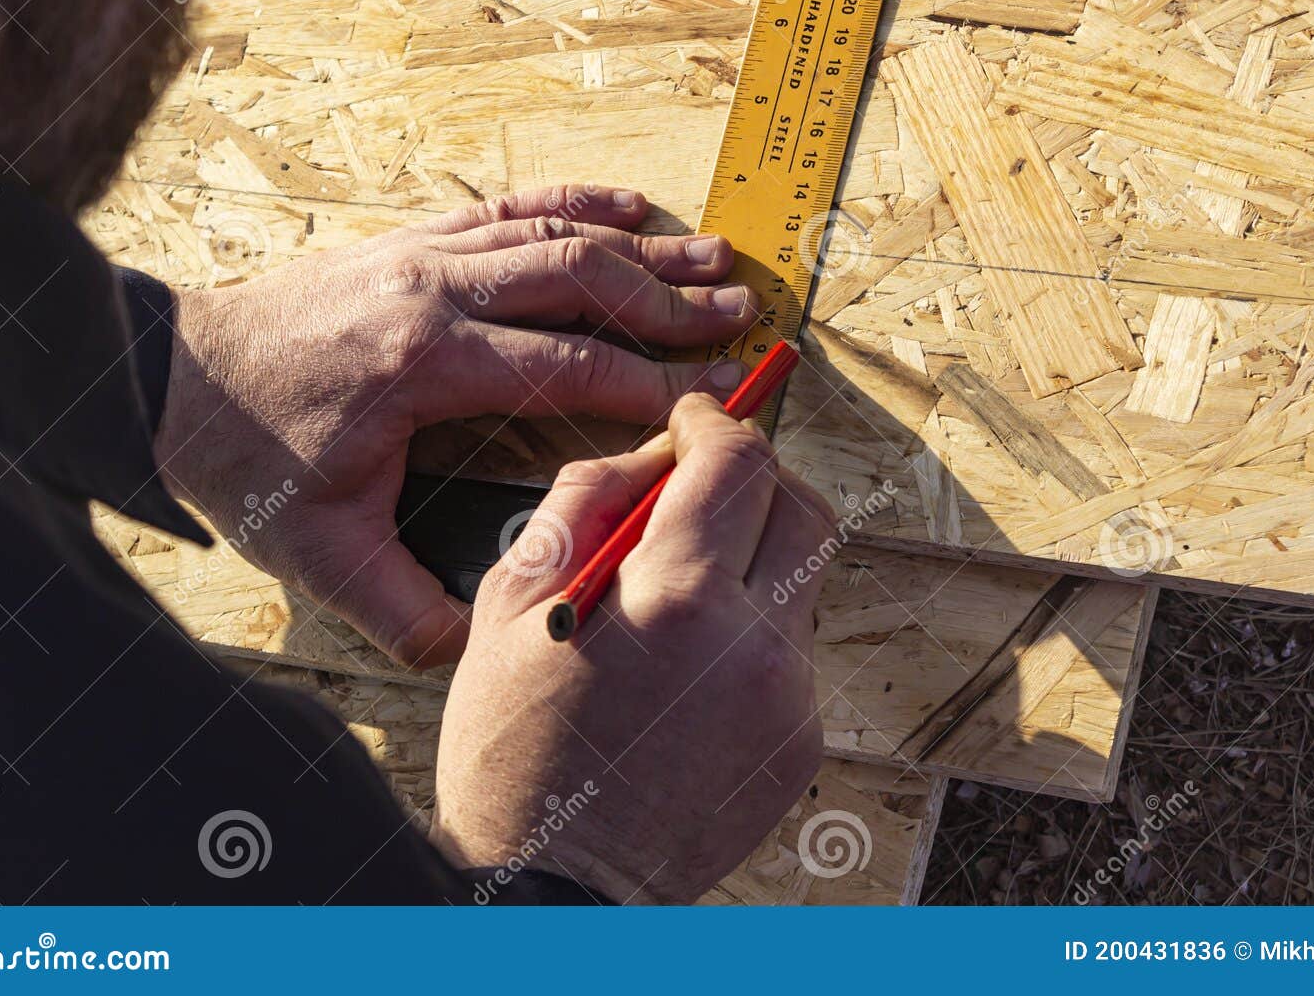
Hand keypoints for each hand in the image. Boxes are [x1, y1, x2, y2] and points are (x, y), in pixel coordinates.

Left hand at [152, 185, 758, 668]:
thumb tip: (486, 649)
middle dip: (669, 300)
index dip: (648, 385)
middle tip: (741, 317)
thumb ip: (403, 608)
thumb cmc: (246, 460)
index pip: (567, 365)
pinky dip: (574, 202)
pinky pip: (508, 207)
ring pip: (554, 234)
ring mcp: (423, 254)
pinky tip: (624, 204)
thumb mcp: (318, 552)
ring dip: (641, 245)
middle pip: (580, 280)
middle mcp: (433, 291)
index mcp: (424, 363)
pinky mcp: (412, 242)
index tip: (710, 403)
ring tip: (715, 252)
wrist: (169, 376)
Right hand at [430, 394, 834, 903]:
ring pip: (803, 578)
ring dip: (754, 555)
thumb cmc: (511, 752)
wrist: (555, 893)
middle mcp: (756, 645)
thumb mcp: (510, 606)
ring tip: (677, 589)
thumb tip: (650, 452)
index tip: (692, 420)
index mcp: (677, 601)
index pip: (738, 462)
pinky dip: (752, 627)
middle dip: (756, 477)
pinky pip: (794, 648)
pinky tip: (688, 662)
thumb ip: (586, 503)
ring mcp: (790, 699)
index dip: (714, 424)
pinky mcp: (801, 741)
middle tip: (701, 483)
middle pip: (802, 508)